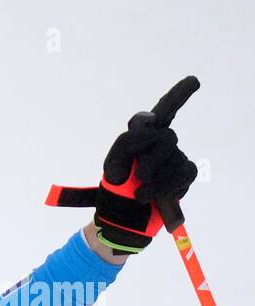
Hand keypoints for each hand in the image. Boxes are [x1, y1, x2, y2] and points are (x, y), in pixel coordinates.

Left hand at [46, 76, 199, 254]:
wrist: (121, 221)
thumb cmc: (115, 191)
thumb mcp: (113, 165)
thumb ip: (128, 141)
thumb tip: (154, 130)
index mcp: (141, 138)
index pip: (161, 112)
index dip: (178, 95)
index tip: (195, 81)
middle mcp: (161, 145)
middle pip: (165, 137)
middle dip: (149, 158)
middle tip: (137, 176)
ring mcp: (174, 160)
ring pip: (174, 158)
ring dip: (153, 180)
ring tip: (140, 193)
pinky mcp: (183, 177)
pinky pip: (183, 173)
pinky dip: (165, 188)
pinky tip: (152, 197)